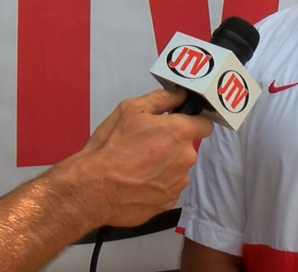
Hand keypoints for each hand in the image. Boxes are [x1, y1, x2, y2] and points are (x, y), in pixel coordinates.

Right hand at [56, 89, 213, 227]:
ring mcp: (179, 182)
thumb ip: (161, 99)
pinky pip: (168, 187)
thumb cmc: (111, 146)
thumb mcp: (130, 109)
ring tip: (137, 167)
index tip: (177, 124)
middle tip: (145, 146)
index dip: (192, 122)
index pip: (205, 125)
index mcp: (181, 132)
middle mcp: (186, 158)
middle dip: (172, 145)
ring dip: (164, 166)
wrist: (92, 188)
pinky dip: (156, 185)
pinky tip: (136, 183)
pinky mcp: (168, 202)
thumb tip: (181, 95)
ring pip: (178, 169)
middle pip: (187, 147)